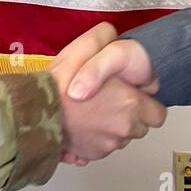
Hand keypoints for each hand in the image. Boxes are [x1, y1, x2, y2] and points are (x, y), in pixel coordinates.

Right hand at [49, 23, 164, 165]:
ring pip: (119, 138)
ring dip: (110, 128)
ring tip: (90, 111)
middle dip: (129, 115)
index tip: (131, 94)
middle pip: (139, 127)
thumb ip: (103, 37)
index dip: (147, 103)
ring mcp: (107, 146)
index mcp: (131, 104)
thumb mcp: (84, 46)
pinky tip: (79, 125)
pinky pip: (99, 148)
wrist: (32, 113)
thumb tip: (113, 34)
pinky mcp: (90, 156)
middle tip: (108, 100)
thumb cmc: (59, 83)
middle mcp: (123, 129)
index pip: (159, 113)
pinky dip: (93, 139)